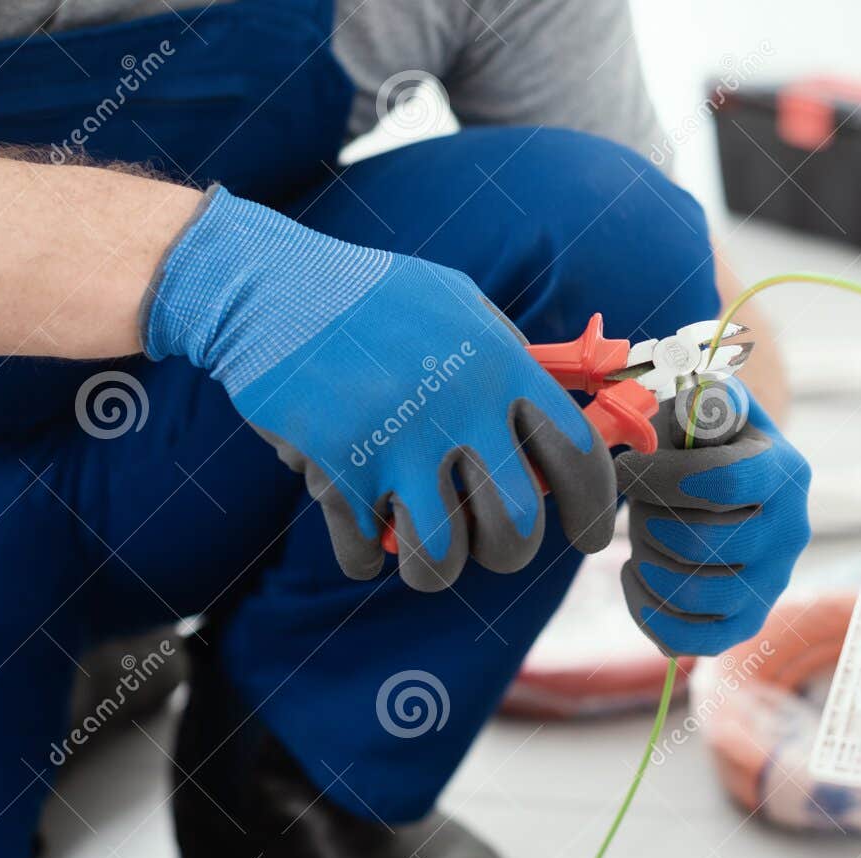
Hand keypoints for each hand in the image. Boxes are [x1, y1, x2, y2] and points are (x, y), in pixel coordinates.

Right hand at [143, 187, 616, 590]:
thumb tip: (569, 417)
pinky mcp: (336, 470)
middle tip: (489, 543)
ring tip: (425, 551)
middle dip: (507, 552)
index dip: (593, 507)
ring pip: (441, 560)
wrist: (267, 286)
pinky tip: (361, 531)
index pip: (576, 452)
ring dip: (434, 568)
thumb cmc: (374, 298)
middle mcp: (456, 406)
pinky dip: (362, 555)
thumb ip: (511, 362)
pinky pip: (363, 553)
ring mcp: (394, 443)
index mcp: (499, 364)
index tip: (590, 537)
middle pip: (514, 527)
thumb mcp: (458, 306)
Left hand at [613, 380, 811, 655]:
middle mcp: (790, 533)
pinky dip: (647, 613)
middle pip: (699, 542)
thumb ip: (696, 400)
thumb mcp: (706, 405)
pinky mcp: (746, 623)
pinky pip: (691, 641)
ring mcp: (771, 584)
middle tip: (637, 503)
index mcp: (785, 473)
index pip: (720, 482)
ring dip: (645, 564)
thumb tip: (685, 415)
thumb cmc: (707, 441)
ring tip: (637, 540)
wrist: (735, 485)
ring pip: (692, 593)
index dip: (658, 476)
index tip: (627, 467)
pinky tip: (635, 576)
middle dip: (648, 519)